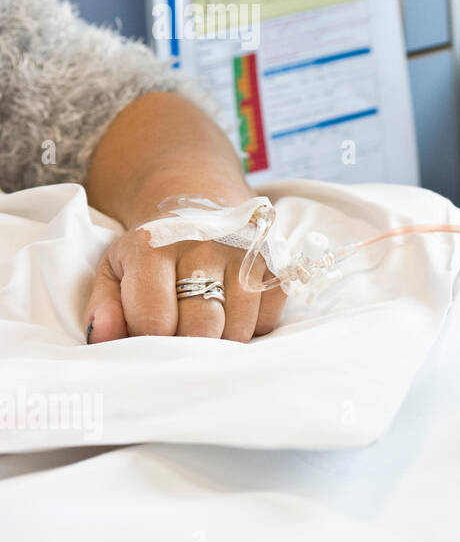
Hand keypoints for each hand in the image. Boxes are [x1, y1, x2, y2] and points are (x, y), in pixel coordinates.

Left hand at [83, 92, 286, 342]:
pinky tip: (232, 310)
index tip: (147, 333)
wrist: (197, 196)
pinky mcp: (276, 262)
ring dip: (221, 339)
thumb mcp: (114, 267)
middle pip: (201, 330)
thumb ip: (103, 305)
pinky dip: (250, 326)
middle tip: (178, 336)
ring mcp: (246, 254)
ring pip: (239, 331)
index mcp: (154, 246)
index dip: (148, 340)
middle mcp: (204, 246)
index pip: (154, 321)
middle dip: (188, 346)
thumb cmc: (152, 246)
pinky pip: (268, 320)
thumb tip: (101, 338)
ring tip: (204, 322)